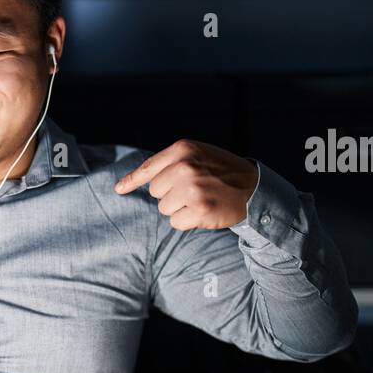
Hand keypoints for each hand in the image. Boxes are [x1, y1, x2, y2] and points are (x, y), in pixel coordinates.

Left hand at [113, 139, 257, 229]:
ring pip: (164, 208)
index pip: (149, 168)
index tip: (119, 189)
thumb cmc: (220, 171)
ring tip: (201, 199)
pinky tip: (204, 211)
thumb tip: (121, 186)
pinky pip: (176, 222)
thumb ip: (165, 164)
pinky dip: (188, 221)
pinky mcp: (200, 210)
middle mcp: (185, 167)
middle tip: (194, 189)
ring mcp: (192, 189)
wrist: (253, 186)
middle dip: (170, 194)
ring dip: (179, 208)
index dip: (132, 180)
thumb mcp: (196, 155)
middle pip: (155, 191)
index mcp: (183, 149)